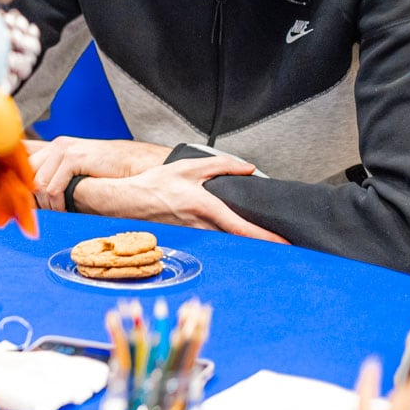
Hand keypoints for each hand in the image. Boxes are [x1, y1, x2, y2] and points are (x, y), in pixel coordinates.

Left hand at [30, 136, 169, 208]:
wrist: (136, 166)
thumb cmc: (107, 173)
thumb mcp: (75, 174)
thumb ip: (53, 178)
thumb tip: (29, 197)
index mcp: (53, 147)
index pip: (20, 162)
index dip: (17, 184)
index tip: (19, 203)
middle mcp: (55, 145)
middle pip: (24, 175)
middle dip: (31, 196)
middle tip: (45, 209)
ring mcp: (63, 149)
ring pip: (37, 185)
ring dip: (48, 203)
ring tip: (63, 208)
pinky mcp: (73, 157)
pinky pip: (52, 189)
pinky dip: (59, 203)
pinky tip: (70, 206)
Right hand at [75, 155, 289, 241]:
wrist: (126, 201)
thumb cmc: (153, 184)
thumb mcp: (188, 167)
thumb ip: (221, 166)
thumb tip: (248, 168)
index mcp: (205, 207)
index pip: (241, 227)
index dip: (265, 237)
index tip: (284, 244)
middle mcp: (201, 226)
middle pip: (238, 239)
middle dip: (260, 242)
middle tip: (282, 244)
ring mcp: (194, 235)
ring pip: (226, 240)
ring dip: (243, 240)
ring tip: (261, 238)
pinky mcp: (187, 237)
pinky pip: (212, 239)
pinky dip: (225, 238)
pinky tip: (232, 234)